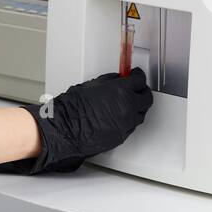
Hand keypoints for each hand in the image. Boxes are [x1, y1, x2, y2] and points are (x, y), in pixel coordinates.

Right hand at [0, 70, 153, 174]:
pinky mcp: (121, 137)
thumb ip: (110, 82)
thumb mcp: (92, 85)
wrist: (64, 129)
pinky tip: (121, 116)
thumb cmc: (72, 108)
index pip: (139, 80)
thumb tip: (118, 80)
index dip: (138, 76)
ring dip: (137, 107)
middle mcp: (127, 108)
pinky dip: (129, 120)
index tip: (135, 75)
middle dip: (142, 92)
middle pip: (146, 98)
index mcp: (121, 91)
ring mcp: (126, 124)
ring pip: (140, 114)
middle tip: (137, 89)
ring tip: (129, 103)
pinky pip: (131, 126)